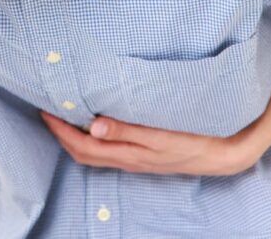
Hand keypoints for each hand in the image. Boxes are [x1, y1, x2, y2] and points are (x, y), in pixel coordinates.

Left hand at [39, 110, 262, 176]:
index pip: (82, 145)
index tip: (46, 110)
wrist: (225, 154)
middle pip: (83, 152)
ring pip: (95, 153)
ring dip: (75, 137)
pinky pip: (108, 151)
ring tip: (64, 116)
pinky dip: (93, 139)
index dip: (60, 130)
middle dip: (61, 134)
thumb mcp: (160, 134)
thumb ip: (126, 130)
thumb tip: (93, 125)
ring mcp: (135, 160)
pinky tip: (93, 124)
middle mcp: (127, 160)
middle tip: (47, 111)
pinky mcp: (144, 156)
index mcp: (127, 154)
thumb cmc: (194, 140)